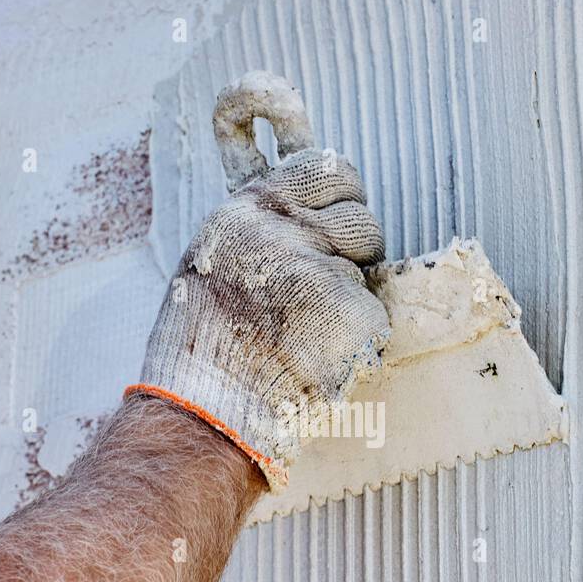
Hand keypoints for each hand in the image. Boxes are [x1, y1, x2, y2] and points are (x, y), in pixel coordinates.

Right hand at [128, 147, 387, 487]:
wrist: (208, 412)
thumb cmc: (207, 346)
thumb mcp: (214, 259)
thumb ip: (261, 225)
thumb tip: (305, 197)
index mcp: (246, 212)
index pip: (325, 169)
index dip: (341, 197)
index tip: (335, 221)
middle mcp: (281, 232)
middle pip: (360, 216)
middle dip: (356, 247)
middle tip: (324, 288)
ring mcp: (319, 271)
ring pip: (369, 267)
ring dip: (352, 295)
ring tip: (308, 329)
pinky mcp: (350, 313)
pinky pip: (375, 314)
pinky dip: (357, 340)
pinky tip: (318, 357)